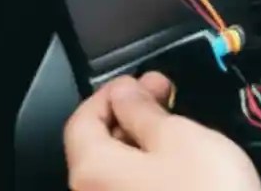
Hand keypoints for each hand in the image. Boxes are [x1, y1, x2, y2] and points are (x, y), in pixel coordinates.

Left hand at [65, 72, 260, 190]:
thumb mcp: (178, 136)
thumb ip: (144, 111)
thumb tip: (125, 93)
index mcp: (92, 169)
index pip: (81, 120)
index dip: (111, 92)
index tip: (143, 80)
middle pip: (97, 146)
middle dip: (129, 114)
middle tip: (165, 94)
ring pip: (117, 169)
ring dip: (142, 141)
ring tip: (178, 127)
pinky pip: (133, 189)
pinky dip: (149, 168)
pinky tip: (179, 161)